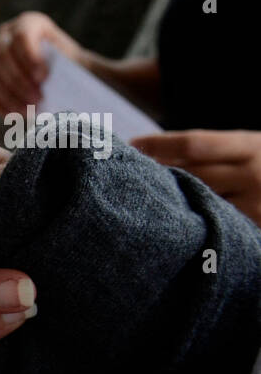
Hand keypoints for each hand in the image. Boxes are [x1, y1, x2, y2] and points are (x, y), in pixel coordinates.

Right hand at [0, 11, 83, 116]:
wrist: (66, 82)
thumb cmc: (76, 71)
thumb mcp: (79, 63)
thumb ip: (73, 66)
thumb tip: (66, 82)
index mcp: (30, 23)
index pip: (21, 35)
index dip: (29, 56)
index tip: (44, 77)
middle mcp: (4, 35)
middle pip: (2, 56)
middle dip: (19, 80)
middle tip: (38, 99)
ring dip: (9, 95)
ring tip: (30, 110)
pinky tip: (16, 115)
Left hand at [131, 130, 260, 226]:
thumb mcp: (251, 148)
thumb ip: (214, 151)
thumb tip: (155, 152)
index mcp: (250, 146)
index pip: (194, 144)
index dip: (158, 144)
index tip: (130, 145)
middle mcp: (253, 174)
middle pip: (191, 174)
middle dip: (157, 175)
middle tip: (124, 175)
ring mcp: (255, 205)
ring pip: (199, 204)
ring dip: (171, 203)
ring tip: (141, 202)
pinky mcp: (254, 229)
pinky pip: (215, 227)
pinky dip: (192, 224)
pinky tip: (172, 226)